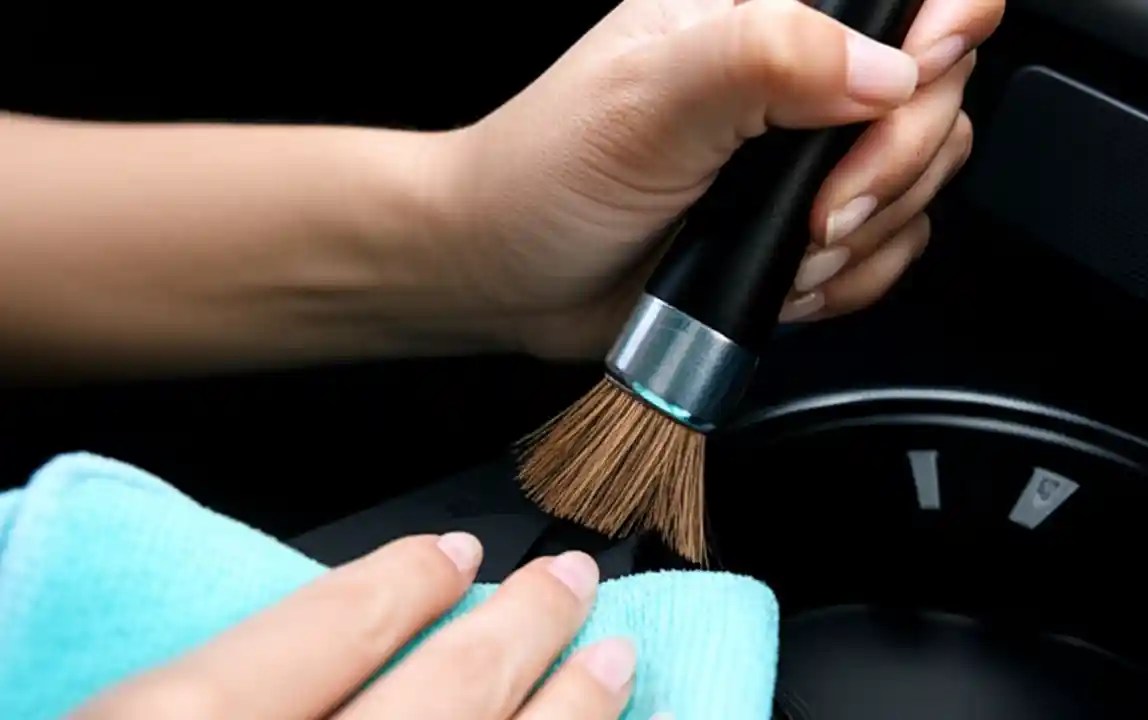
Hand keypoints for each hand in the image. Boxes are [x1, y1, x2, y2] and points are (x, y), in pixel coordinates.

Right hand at [72, 535, 637, 718]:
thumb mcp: (117, 718)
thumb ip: (199, 678)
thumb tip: (308, 634)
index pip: (323, 634)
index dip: (401, 584)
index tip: (451, 554)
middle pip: (445, 696)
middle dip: (523, 630)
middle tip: (573, 580)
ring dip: (574, 707)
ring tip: (617, 658)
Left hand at [450, 0, 1004, 357]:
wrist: (510, 274)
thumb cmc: (546, 173)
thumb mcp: (648, 100)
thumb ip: (767, 60)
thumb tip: (886, 69)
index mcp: (761, 13)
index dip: (943, 26)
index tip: (914, 79)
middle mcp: (795, 76)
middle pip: (934, 91)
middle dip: (890, 165)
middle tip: (818, 211)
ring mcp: (805, 155)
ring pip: (921, 176)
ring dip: (866, 233)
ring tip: (787, 251)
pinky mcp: (803, 225)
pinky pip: (888, 246)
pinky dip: (851, 278)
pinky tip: (787, 281)